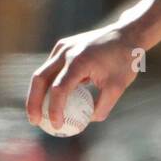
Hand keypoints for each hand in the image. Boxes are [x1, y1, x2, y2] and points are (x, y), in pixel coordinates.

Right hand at [26, 23, 143, 131]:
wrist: (128, 34)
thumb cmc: (124, 61)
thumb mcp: (118, 87)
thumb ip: (102, 106)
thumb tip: (86, 122)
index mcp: (79, 60)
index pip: (59, 88)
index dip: (54, 109)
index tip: (57, 126)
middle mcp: (66, 52)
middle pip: (40, 79)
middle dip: (33, 102)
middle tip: (34, 122)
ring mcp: (63, 47)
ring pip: (42, 72)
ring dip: (38, 93)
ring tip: (39, 114)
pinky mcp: (63, 46)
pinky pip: (51, 67)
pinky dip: (48, 83)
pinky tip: (51, 99)